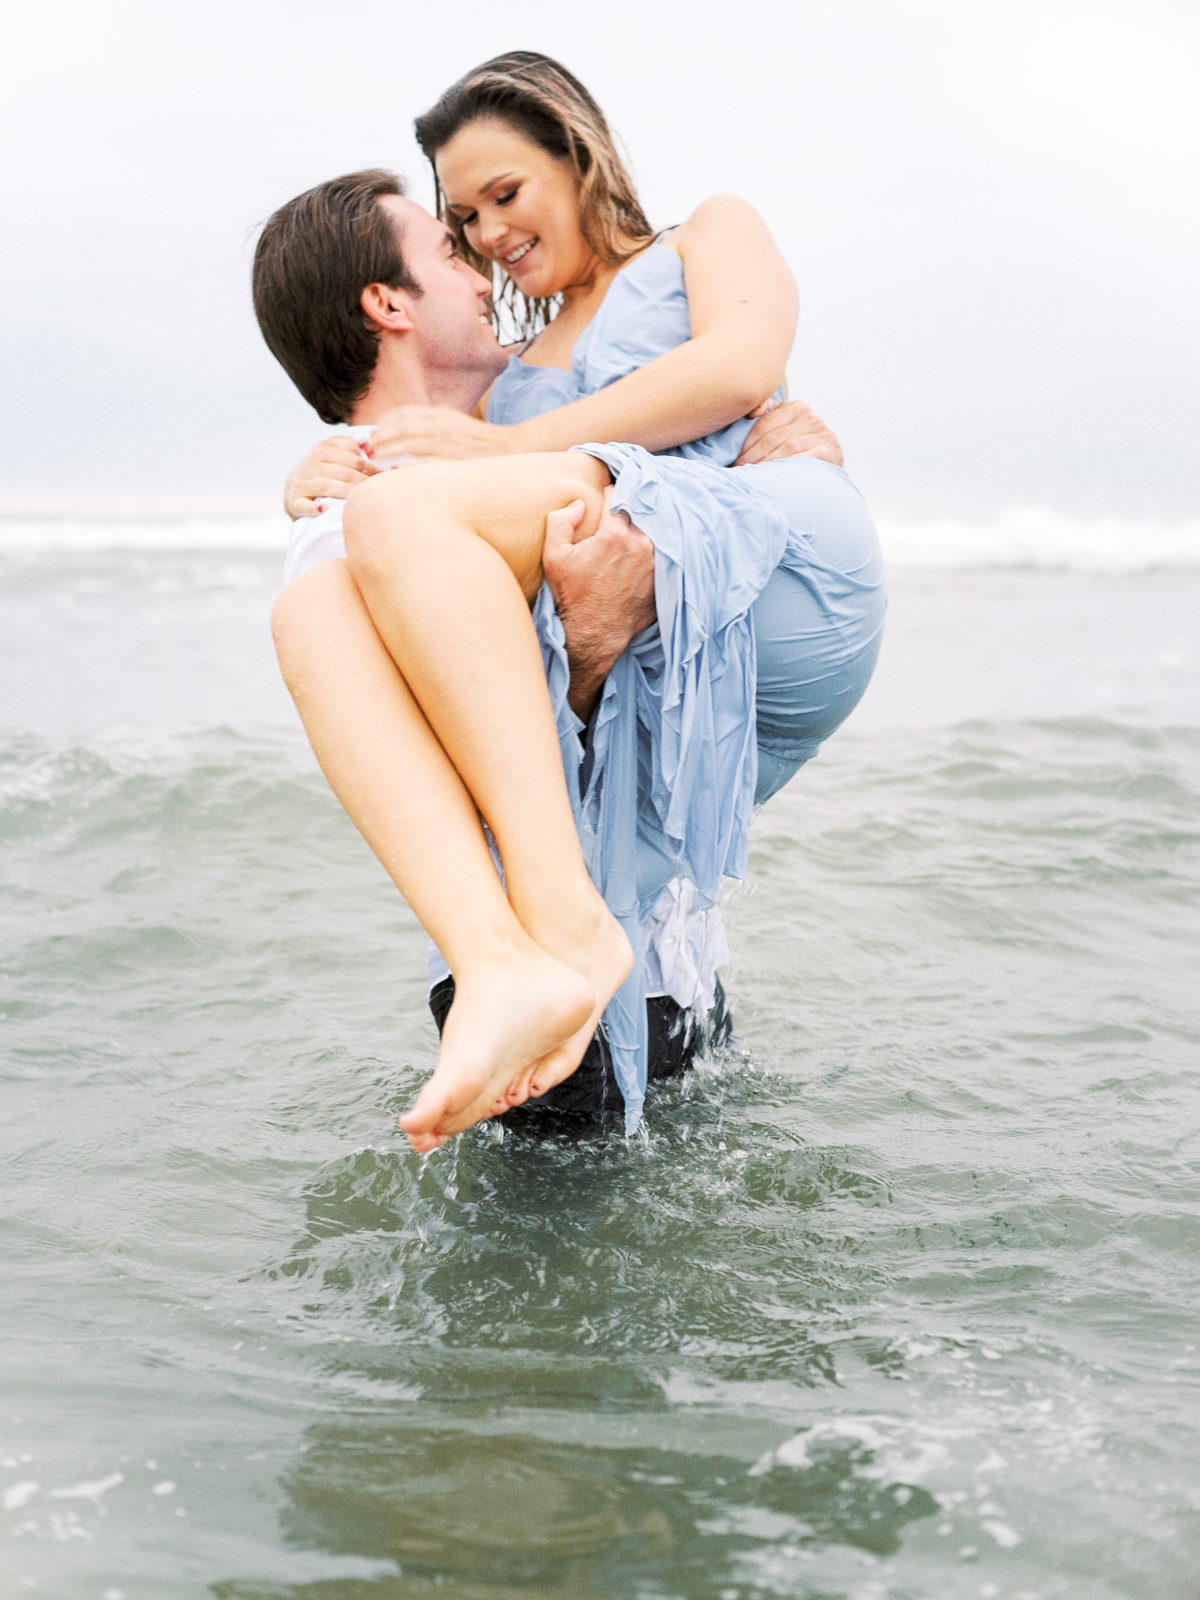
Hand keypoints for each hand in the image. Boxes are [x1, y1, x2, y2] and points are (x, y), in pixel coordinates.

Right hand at [283, 435, 380, 518]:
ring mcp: (302, 482)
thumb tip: (368, 442)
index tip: (384, 477)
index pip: (352, 457)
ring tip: (360, 498)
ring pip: (327, 485)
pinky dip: (313, 507)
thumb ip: (348, 446)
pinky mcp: (295, 500)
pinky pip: (304, 504)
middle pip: (343, 472)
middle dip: (363, 482)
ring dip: (346, 492)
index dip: (371, 468)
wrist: (293, 490)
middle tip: (380, 491)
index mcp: (323, 449)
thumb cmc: (321, 472)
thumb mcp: (331, 453)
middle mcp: (311, 463)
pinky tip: (324, 509)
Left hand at [367, 405, 519, 460]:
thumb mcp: (455, 426)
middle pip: (401, 426)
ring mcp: (448, 441)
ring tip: (374, 458)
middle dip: (381, 437)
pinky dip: (407, 466)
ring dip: (388, 449)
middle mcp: (442, 424)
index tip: (373, 433)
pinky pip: (424, 462)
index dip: (384, 422)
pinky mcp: (454, 458)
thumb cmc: (481, 443)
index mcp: (441, 415)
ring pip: (408, 441)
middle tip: (367, 448)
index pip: (404, 413)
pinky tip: (396, 471)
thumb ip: (433, 428)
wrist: (512, 448)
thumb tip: (408, 435)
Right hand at [543, 488, 656, 722]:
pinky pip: (664, 553)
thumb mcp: (553, 556)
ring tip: (635, 528)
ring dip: (646, 527)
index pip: (618, 496)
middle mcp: (641, 545)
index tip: (606, 495)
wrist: (593, 635)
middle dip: (631, 508)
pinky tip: (643, 552)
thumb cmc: (571, 597)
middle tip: (623, 509)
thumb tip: (580, 504)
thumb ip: (561, 521)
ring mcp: (657, 563)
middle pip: (640, 512)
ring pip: (654, 531)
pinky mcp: (664, 578)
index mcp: (614, 534)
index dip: (610, 493)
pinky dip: (656, 548)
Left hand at [735, 398, 843, 467]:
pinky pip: (806, 458)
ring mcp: (824, 435)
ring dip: (767, 463)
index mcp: (797, 407)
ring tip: (753, 475)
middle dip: (753, 455)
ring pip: (787, 448)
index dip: (747, 442)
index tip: (734, 457)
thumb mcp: (783, 426)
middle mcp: (812, 418)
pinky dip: (789, 465)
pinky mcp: (832, 452)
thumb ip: (767, 413)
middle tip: (739, 470)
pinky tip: (776, 475)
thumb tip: (753, 411)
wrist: (827, 465)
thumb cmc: (798, 445)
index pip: (765, 423)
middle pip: (774, 437)